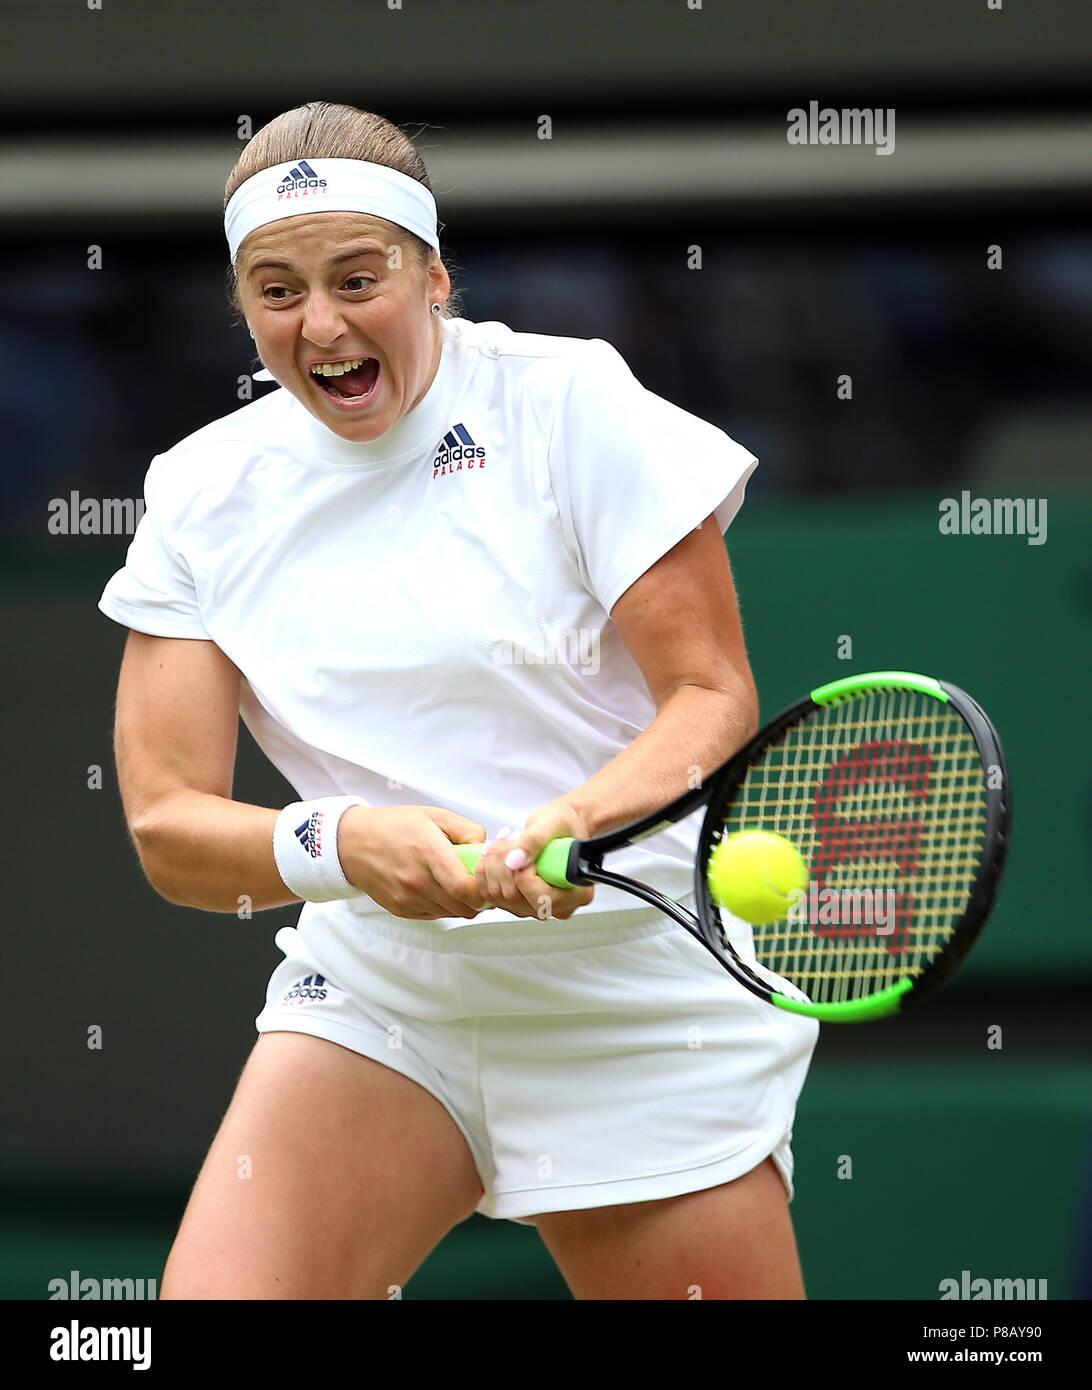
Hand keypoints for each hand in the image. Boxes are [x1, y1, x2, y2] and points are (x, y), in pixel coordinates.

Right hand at [337, 805, 487, 919]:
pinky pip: (435, 915)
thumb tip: (486, 850)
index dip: (483, 889)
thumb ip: (468, 830)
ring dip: (460, 902)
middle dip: (477, 897)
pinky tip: (436, 887)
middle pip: (464, 906)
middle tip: (475, 880)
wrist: (352, 842)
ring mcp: (407, 898)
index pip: (466, 888)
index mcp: (428, 851)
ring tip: (453, 880)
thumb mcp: (435, 816)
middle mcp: (416, 879)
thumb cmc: (394, 826)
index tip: (486, 880)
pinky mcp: (401, 910)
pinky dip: (443, 905)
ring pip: (452, 913)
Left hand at [474, 799, 595, 919]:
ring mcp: (535, 906)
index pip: (542, 898)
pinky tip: (497, 852)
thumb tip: (514, 861)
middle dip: (503, 863)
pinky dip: (486, 869)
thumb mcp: (554, 823)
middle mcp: (557, 906)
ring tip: (506, 841)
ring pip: (497, 895)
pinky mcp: (517, 902)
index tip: (522, 850)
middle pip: (514, 897)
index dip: (524, 874)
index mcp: (577, 892)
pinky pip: (489, 893)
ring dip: (492, 863)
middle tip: (511, 837)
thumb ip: (534, 841)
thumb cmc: (565, 825)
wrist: (561, 828)